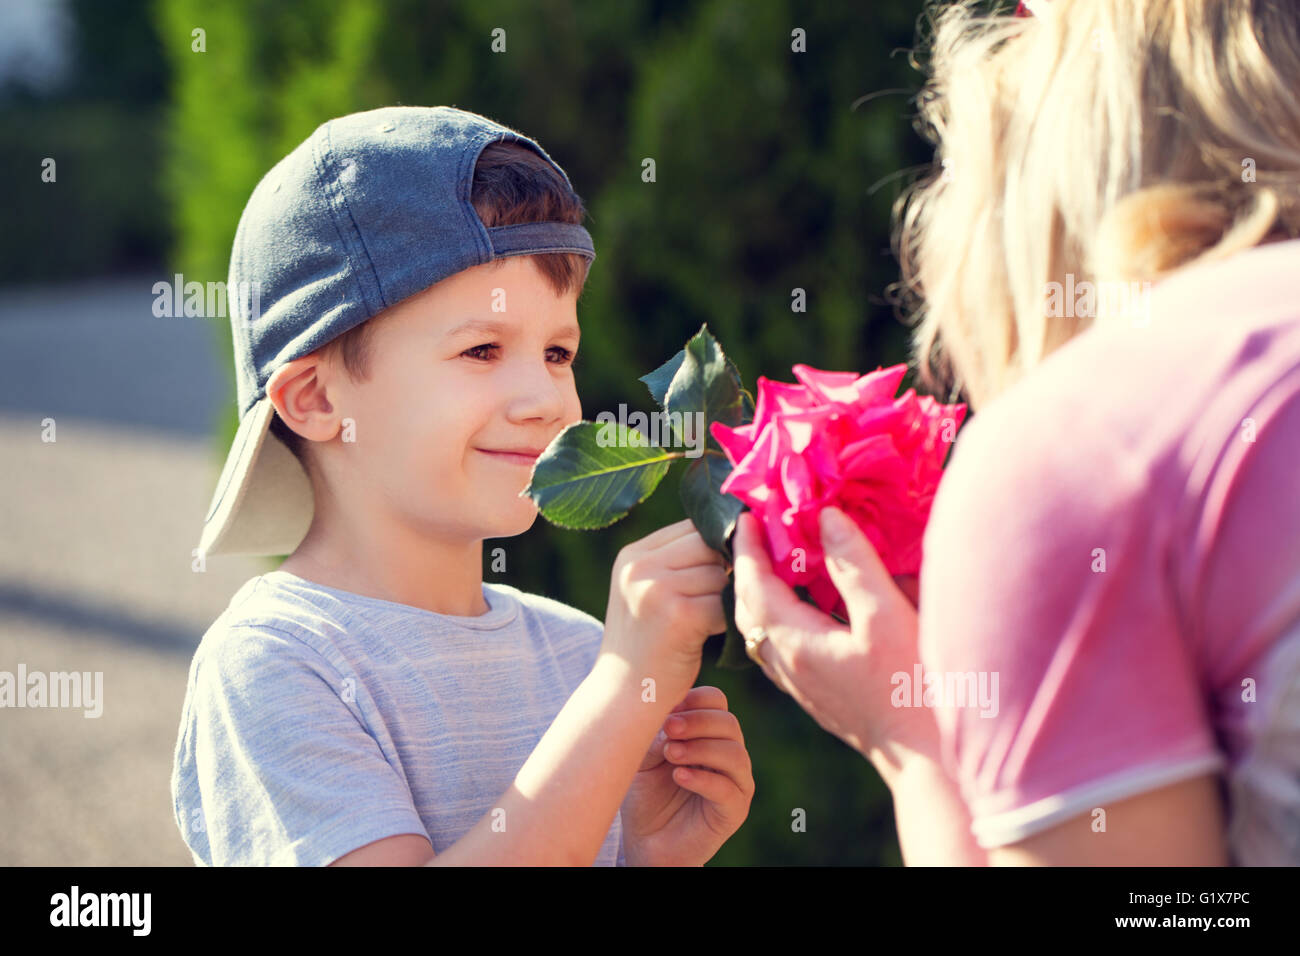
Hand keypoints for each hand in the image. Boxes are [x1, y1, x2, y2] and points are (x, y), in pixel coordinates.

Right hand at [600, 519, 727, 706]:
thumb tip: (732, 535)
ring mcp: (657, 589)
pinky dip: (725, 622)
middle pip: (708, 546)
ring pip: (720, 575)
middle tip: (712, 602)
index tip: (716, 573)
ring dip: (724, 598)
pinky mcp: (680, 615)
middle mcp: (640, 566)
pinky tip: (709, 637)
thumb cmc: (645, 645)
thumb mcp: (645, 592)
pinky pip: (723, 604)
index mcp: (631, 555)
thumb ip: (675, 562)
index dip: (712, 548)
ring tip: (706, 623)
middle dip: (721, 571)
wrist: (622, 697)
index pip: (690, 528)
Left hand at [620, 686, 753, 865]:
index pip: (716, 701)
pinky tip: (678, 776)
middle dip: (696, 721)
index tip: (666, 709)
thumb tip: (668, 712)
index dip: (694, 699)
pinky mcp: (734, 811)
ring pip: (734, 753)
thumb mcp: (643, 755)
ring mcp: (736, 782)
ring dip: (700, 748)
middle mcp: (729, 753)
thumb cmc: (646, 793)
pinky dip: (702, 779)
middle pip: (728, 722)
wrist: (646, 841)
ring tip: (670, 754)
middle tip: (668, 728)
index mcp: (709, 733)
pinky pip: (728, 789)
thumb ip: (656, 733)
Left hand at [732, 507, 938, 779]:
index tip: (747, 516)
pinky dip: (779, 619)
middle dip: (747, 569)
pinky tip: (802, 608)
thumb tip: (826, 518)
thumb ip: (854, 564)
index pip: (753, 585)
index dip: (747, 548)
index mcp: (796, 642)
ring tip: (776, 564)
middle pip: (748, 609)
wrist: (924, 757)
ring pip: (762, 631)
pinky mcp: (815, 694)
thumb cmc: (910, 687)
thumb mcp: (886, 615)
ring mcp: (799, 684)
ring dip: (760, 595)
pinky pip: (780, 647)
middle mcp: (788, 664)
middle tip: (758, 535)